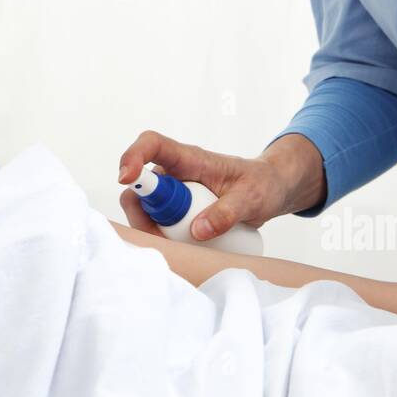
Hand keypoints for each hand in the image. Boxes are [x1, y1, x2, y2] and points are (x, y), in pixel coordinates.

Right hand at [116, 130, 322, 242]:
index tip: (126, 178)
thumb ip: (227, 212)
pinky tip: (181, 250)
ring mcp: (174, 195)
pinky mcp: (177, 213)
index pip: (152, 145)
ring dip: (154, 231)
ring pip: (146, 211)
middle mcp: (175, 174)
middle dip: (142, 214)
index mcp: (190, 159)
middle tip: (165, 237)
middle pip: (140, 189)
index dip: (133, 157)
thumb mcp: (252, 198)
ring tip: (183, 246)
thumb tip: (197, 231)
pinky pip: (158, 226)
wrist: (270, 190)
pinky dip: (163, 240)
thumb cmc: (262, 184)